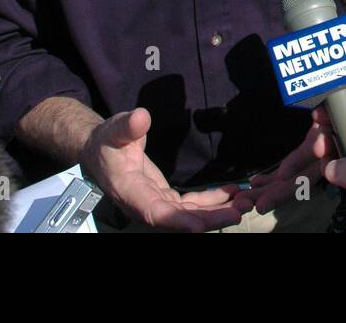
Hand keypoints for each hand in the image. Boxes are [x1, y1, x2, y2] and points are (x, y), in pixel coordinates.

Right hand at [79, 108, 244, 230]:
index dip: (177, 220)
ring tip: (245, 203)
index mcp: (130, 191)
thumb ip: (127, 127)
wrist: (100, 152)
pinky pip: (192, 204)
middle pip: (179, 218)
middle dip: (209, 218)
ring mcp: (156, 203)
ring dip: (217, 211)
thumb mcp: (114, 129)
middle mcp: (144, 204)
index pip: (154, 212)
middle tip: (239, 212)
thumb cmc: (107, 141)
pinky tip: (233, 193)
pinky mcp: (165, 198)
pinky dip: (213, 201)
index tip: (199, 226)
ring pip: (189, 214)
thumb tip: (142, 117)